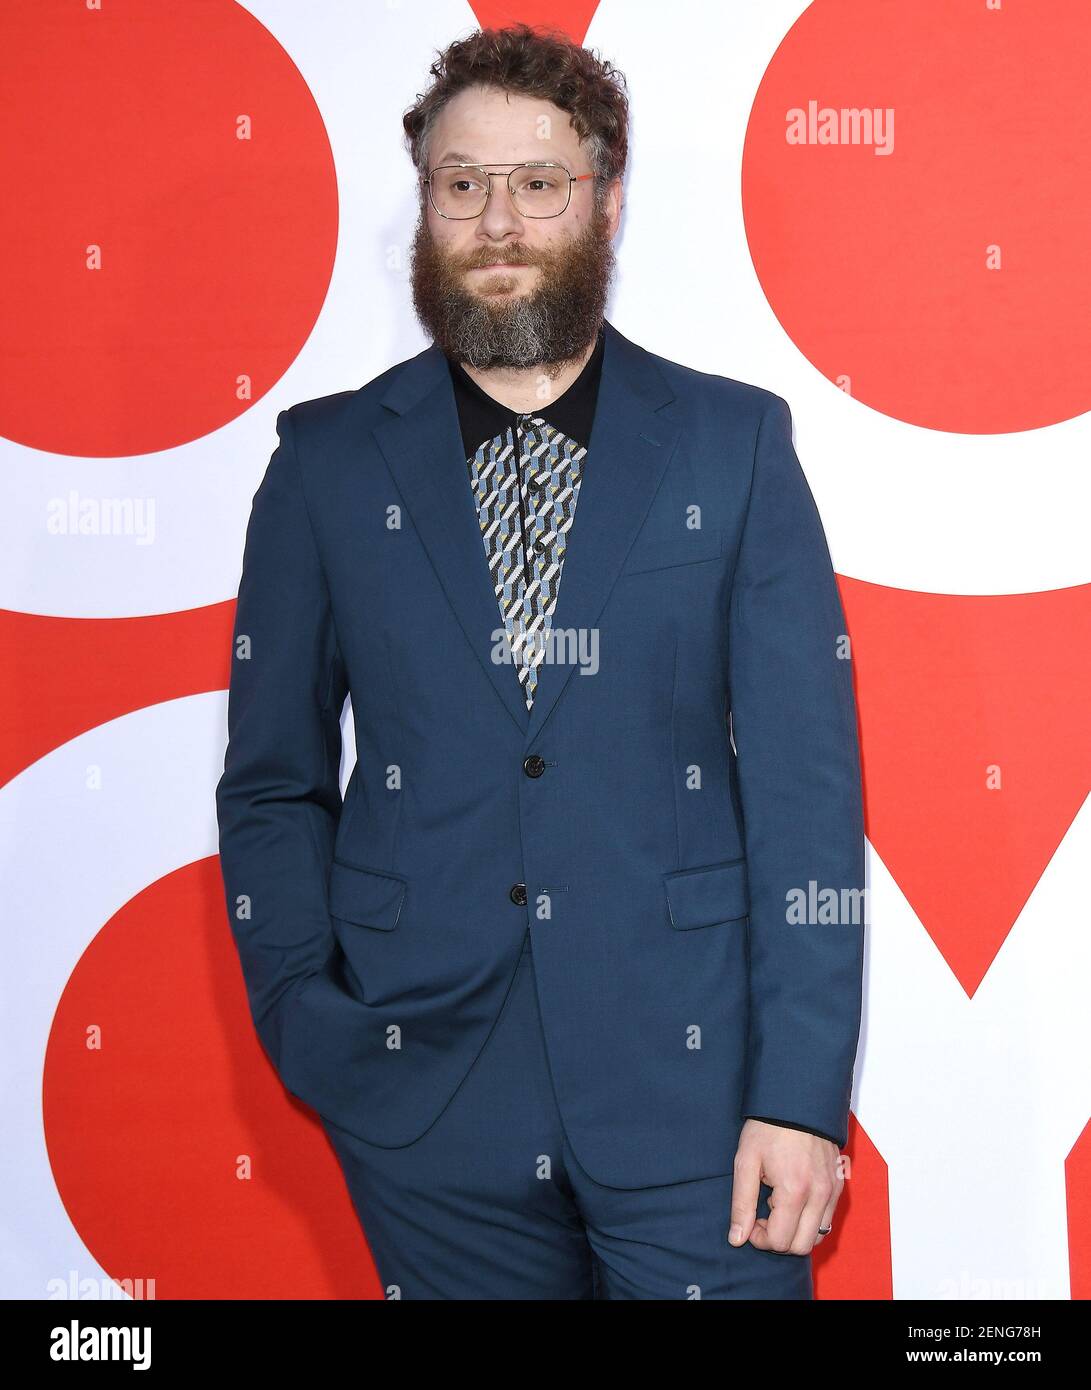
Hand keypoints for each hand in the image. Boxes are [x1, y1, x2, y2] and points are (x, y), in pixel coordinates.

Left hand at [728, 1118, 842, 1254]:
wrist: (795, 1100)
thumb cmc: (768, 1128)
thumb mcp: (746, 1162)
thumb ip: (742, 1204)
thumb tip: (737, 1239)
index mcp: (795, 1190)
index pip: (780, 1241)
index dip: (759, 1238)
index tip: (750, 1221)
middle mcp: (820, 1195)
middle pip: (801, 1246)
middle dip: (778, 1239)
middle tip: (762, 1216)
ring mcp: (832, 1190)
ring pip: (817, 1237)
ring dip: (795, 1231)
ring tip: (777, 1204)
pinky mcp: (838, 1185)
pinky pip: (827, 1219)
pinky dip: (809, 1220)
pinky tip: (792, 1197)